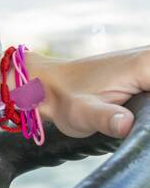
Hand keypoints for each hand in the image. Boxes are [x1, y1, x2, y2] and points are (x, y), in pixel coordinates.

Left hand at [24, 46, 149, 139]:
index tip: (145, 118)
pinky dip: (149, 101)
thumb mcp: (84, 113)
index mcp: (146, 64)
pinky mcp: (145, 71)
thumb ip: (107, 119)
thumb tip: (125, 125)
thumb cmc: (64, 97)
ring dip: (149, 107)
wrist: (47, 84)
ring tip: (128, 113)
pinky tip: (140, 112)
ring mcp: (148, 63)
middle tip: (131, 116)